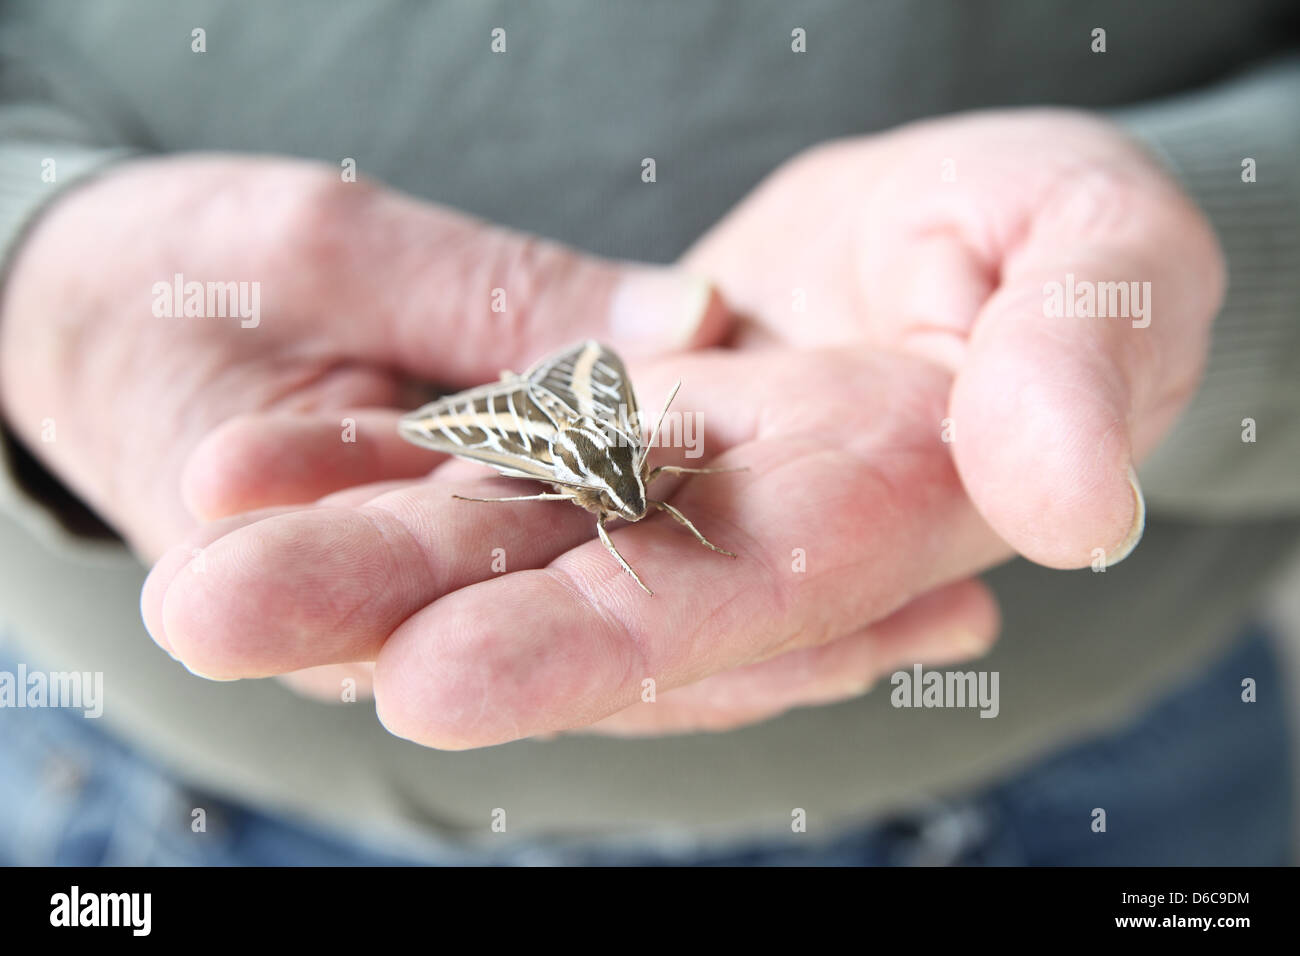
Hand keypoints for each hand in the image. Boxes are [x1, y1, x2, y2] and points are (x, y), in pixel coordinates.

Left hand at [138, 108, 1223, 744]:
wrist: (994, 215)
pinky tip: (259, 469)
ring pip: (499, 526)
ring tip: (201, 553)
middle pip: (561, 584)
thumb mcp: (1107, 260)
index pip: (720, 604)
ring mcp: (670, 473)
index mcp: (871, 507)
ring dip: (350, 544)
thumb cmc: (1082, 234)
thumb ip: (1081, 367)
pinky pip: (486, 443)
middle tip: (220, 617)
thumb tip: (1065, 499)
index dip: (588, 646)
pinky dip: (381, 453)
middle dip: (395, 609)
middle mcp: (747, 521)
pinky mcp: (618, 411)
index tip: (432, 681)